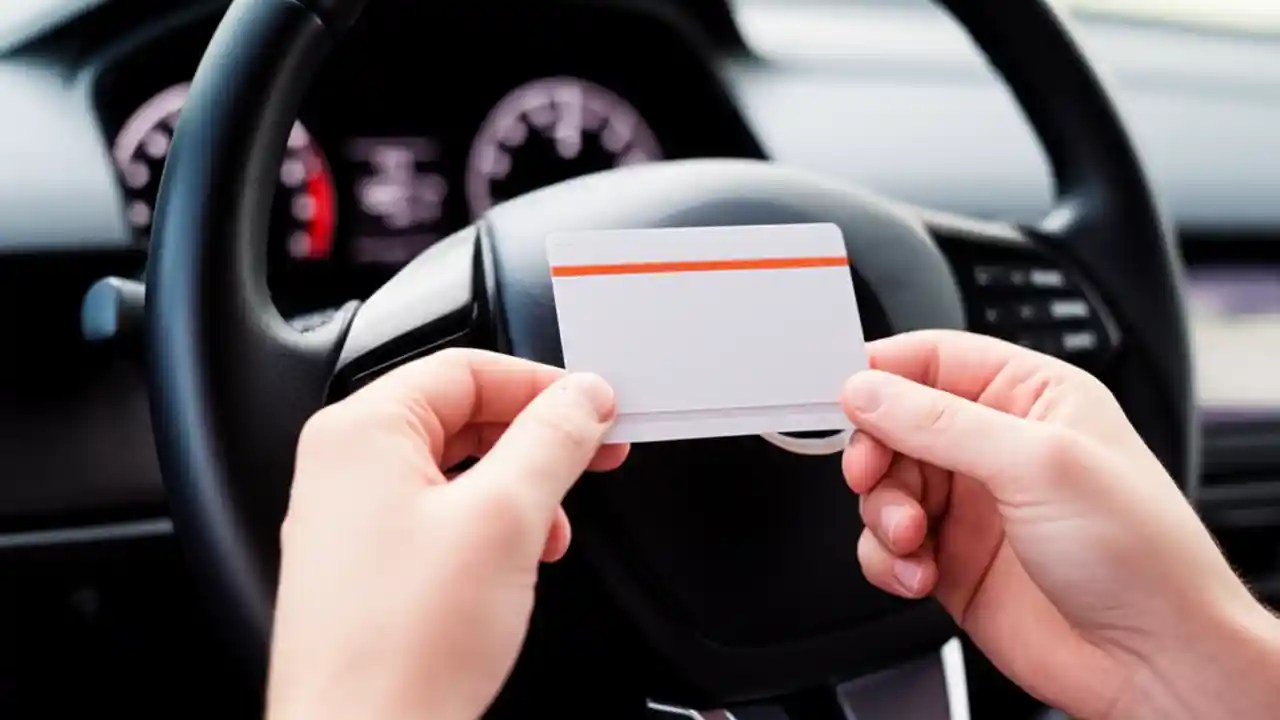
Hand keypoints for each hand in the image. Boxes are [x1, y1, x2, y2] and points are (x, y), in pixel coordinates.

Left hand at [265, 349, 627, 719]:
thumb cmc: (403, 647)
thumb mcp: (505, 518)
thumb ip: (552, 440)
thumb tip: (582, 397)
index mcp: (361, 434)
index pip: (465, 370)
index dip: (541, 384)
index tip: (594, 408)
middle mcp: (345, 470)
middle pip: (461, 418)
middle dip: (536, 439)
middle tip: (593, 453)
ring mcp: (351, 523)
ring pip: (456, 471)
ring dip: (519, 489)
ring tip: (555, 526)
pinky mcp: (369, 571)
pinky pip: (440, 519)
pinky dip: (492, 528)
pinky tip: (521, 559)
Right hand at [843, 330, 1279, 719]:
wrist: (1154, 661)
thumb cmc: (1139, 554)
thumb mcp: (1036, 463)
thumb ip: (939, 422)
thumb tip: (867, 389)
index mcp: (1030, 397)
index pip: (935, 359)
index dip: (883, 372)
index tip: (846, 395)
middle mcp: (997, 447)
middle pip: (895, 424)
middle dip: (876, 453)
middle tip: (871, 476)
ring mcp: (973, 506)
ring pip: (885, 487)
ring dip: (883, 513)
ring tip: (910, 538)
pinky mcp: (952, 561)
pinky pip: (888, 546)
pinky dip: (888, 560)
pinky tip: (919, 573)